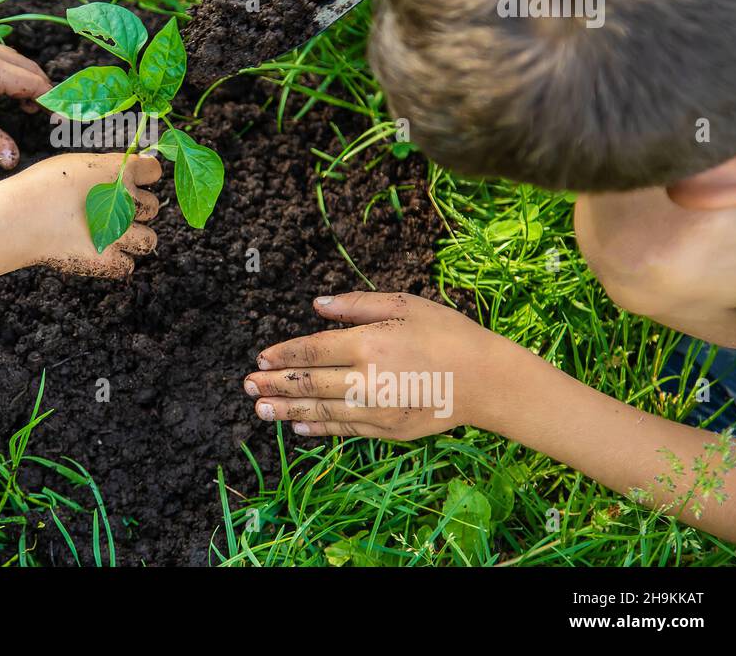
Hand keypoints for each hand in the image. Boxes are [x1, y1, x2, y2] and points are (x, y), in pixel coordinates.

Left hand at [0, 39, 51, 168]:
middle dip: (43, 91)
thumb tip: (13, 160)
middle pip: (31, 69)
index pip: (36, 84)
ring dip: (27, 81)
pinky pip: (1, 58)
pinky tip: (0, 89)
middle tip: (46, 115)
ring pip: (16, 61)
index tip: (62, 121)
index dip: (53, 103)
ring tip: (26, 105)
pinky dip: (12, 73)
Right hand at [17, 153, 162, 278]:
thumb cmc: (42, 185)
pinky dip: (115, 261)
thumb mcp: (78, 164)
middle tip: (106, 211)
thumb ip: (109, 168)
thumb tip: (137, 168)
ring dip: (134, 238)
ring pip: (149, 240)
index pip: (154, 171)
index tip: (130, 182)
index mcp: (120, 171)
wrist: (19, 218)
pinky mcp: (108, 261)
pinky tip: (96, 251)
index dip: (144, 176)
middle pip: (152, 206)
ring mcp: (120, 234)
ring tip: (108, 234)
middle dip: (136, 209)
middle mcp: (127, 202)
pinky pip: (128, 264)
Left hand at [244, 291, 511, 438]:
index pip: (312, 350)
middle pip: (310, 383)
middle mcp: (367, 380)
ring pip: (321, 410)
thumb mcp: (405, 304)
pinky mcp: (388, 430)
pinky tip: (298, 425)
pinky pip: (344, 429)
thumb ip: (356, 304)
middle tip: (247, 385)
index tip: (260, 357)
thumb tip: (316, 304)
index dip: (283, 355)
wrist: (488, 380)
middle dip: (274, 384)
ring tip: (260, 410)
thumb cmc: (447, 333)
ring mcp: (377, 410)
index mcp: (369, 344)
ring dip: (287, 410)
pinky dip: (318, 427)